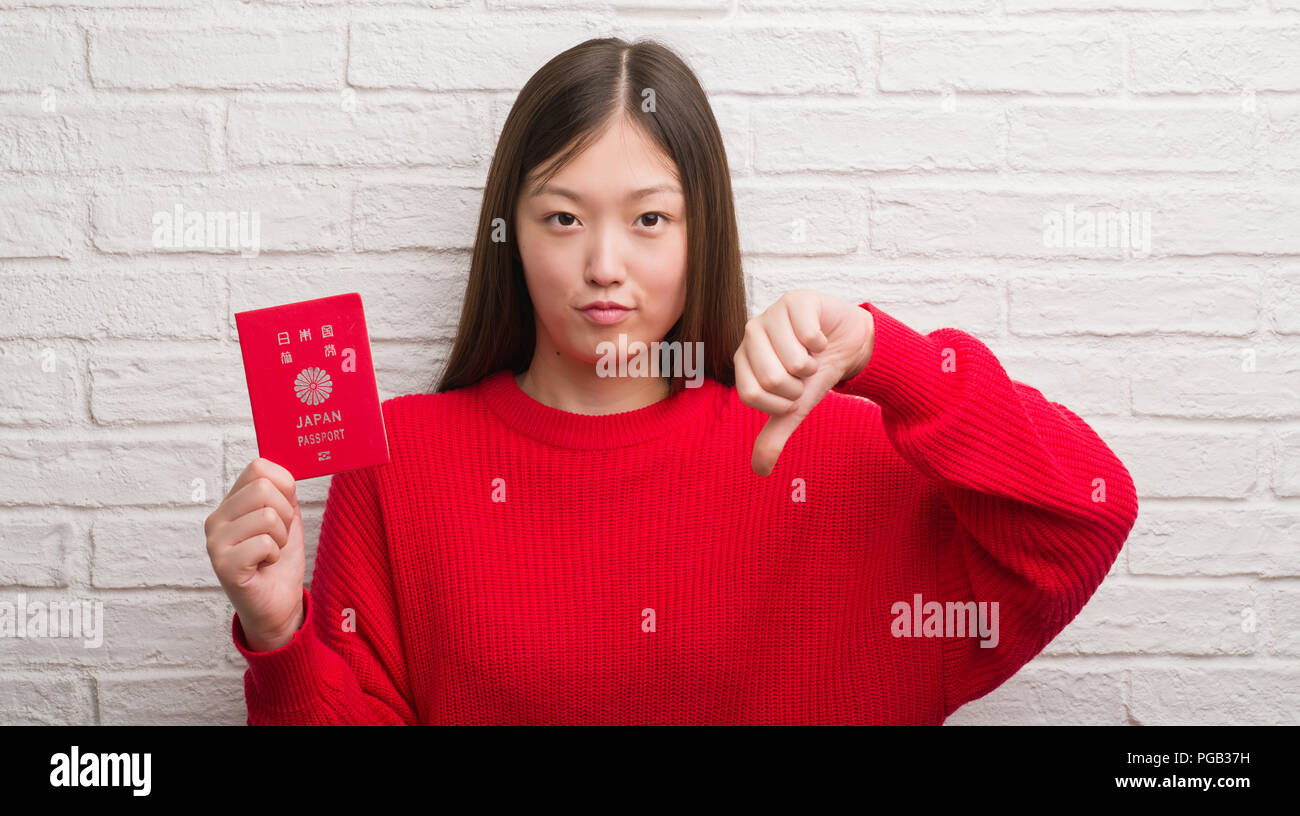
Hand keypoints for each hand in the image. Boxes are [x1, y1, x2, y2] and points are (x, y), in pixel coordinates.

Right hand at [204, 457, 306, 650]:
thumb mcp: (287, 517)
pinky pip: (263, 542)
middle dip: (285, 515)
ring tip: (269, 552)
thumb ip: (283, 490)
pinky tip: (263, 565)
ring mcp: (215, 542)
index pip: (258, 467)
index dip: (284, 486)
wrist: (279, 603)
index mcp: (230, 503)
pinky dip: (273, 554)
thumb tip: (287, 463)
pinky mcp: (222, 565)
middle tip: (278, 538)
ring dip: (281, 538)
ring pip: (267, 516)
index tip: (284, 510)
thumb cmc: (281, 561)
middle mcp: (216, 519)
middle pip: (263, 488)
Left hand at [733, 290, 874, 476]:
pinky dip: (823, 345)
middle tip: (804, 373)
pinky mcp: (796, 300)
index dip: (781, 402)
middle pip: (771, 379)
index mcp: (742, 360)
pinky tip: (821, 338)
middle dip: (799, 385)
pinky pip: (809, 336)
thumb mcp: (796, 407)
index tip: (793, 392)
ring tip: (813, 354)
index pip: (751, 395)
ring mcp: (771, 313)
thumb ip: (775, 435)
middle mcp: (750, 334)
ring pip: (793, 360)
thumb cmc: (814, 373)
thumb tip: (760, 470)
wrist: (846, 344)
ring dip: (813, 365)